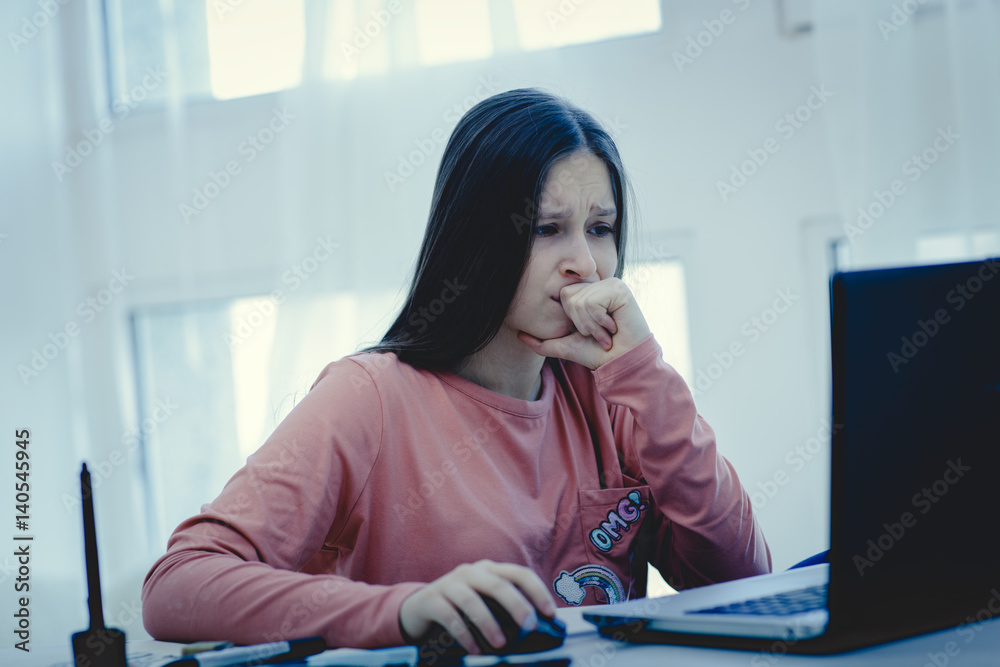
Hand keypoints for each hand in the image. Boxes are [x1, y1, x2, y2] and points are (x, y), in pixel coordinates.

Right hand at [398, 559, 556, 653]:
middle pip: (498, 584)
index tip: (550, 613)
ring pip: (472, 600)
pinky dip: (464, 634)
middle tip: (529, 626)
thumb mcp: (484, 602)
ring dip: (489, 623)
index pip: (519, 573)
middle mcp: (471, 572)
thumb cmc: (460, 607)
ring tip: (501, 644)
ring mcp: (449, 584)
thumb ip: (505, 609)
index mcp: (489, 570)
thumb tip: (536, 628)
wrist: (418, 608)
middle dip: (517, 605)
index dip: (537, 591)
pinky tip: (474, 649)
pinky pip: (450, 616)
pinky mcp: (431, 599)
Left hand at [517, 278, 651, 369]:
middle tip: (599, 334)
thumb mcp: (565, 346)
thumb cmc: (597, 354)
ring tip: (607, 333)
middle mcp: (599, 285)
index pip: (563, 295)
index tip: (589, 333)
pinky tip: (614, 327)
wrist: (621, 363)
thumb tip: (519, 334)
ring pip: (580, 300)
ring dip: (592, 325)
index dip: (572, 319)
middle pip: (568, 296)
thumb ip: (542, 341)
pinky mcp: (619, 289)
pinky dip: (600, 321)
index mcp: (588, 292)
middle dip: (581, 323)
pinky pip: (593, 302)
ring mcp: (611, 284)